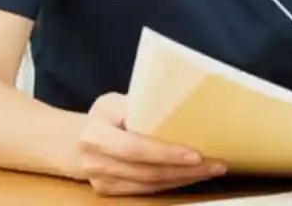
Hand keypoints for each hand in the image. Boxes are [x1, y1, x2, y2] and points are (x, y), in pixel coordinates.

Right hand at [74, 92, 226, 195]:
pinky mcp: (110, 192)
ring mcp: (101, 181)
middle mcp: (95, 162)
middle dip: (185, 169)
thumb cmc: (106, 116)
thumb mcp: (116, 102)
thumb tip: (182, 99)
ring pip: (150, 184)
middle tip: (216, 163)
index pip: (134, 149)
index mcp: (95, 135)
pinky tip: (193, 176)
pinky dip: (173, 183)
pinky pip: (148, 190)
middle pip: (147, 171)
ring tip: (212, 169)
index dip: (165, 154)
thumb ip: (141, 104)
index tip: (196, 154)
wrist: (74, 141)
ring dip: (185, 178)